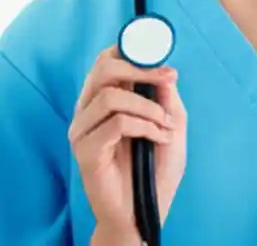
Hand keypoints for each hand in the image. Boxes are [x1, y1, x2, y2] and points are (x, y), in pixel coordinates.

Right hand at [69, 46, 187, 241]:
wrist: (147, 207)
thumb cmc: (157, 167)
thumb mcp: (172, 124)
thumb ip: (167, 97)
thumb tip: (165, 69)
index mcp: (104, 100)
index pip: (105, 62)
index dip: (130, 52)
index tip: (162, 59)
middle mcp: (87, 111)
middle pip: (103, 70)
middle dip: (140, 70)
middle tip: (168, 78)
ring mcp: (82, 131)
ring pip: (111, 96)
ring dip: (149, 107)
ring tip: (166, 125)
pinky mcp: (85, 151)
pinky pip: (116, 124)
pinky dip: (145, 127)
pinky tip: (158, 138)